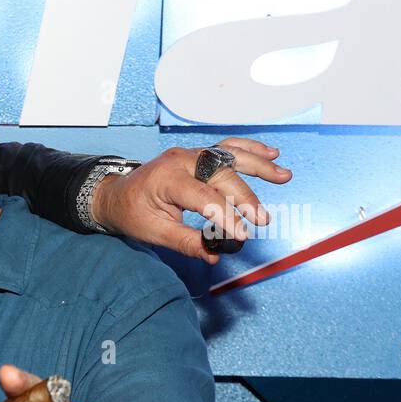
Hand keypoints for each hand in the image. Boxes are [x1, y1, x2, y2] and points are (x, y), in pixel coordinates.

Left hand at [90, 137, 292, 263]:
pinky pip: (226, 147)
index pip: (204, 197)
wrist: (115, 195)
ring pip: (230, 154)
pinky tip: (272, 152)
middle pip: (221, 174)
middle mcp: (181, 160)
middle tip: (262, 220)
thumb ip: (184, 242)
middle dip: (245, 197)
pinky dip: (249, 149)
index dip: (225, 216)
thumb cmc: (132, 213)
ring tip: (284, 175)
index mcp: (166, 178)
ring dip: (259, 164)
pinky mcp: (198, 155)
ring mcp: (191, 154)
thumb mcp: (152, 232)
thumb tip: (213, 254)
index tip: (242, 236)